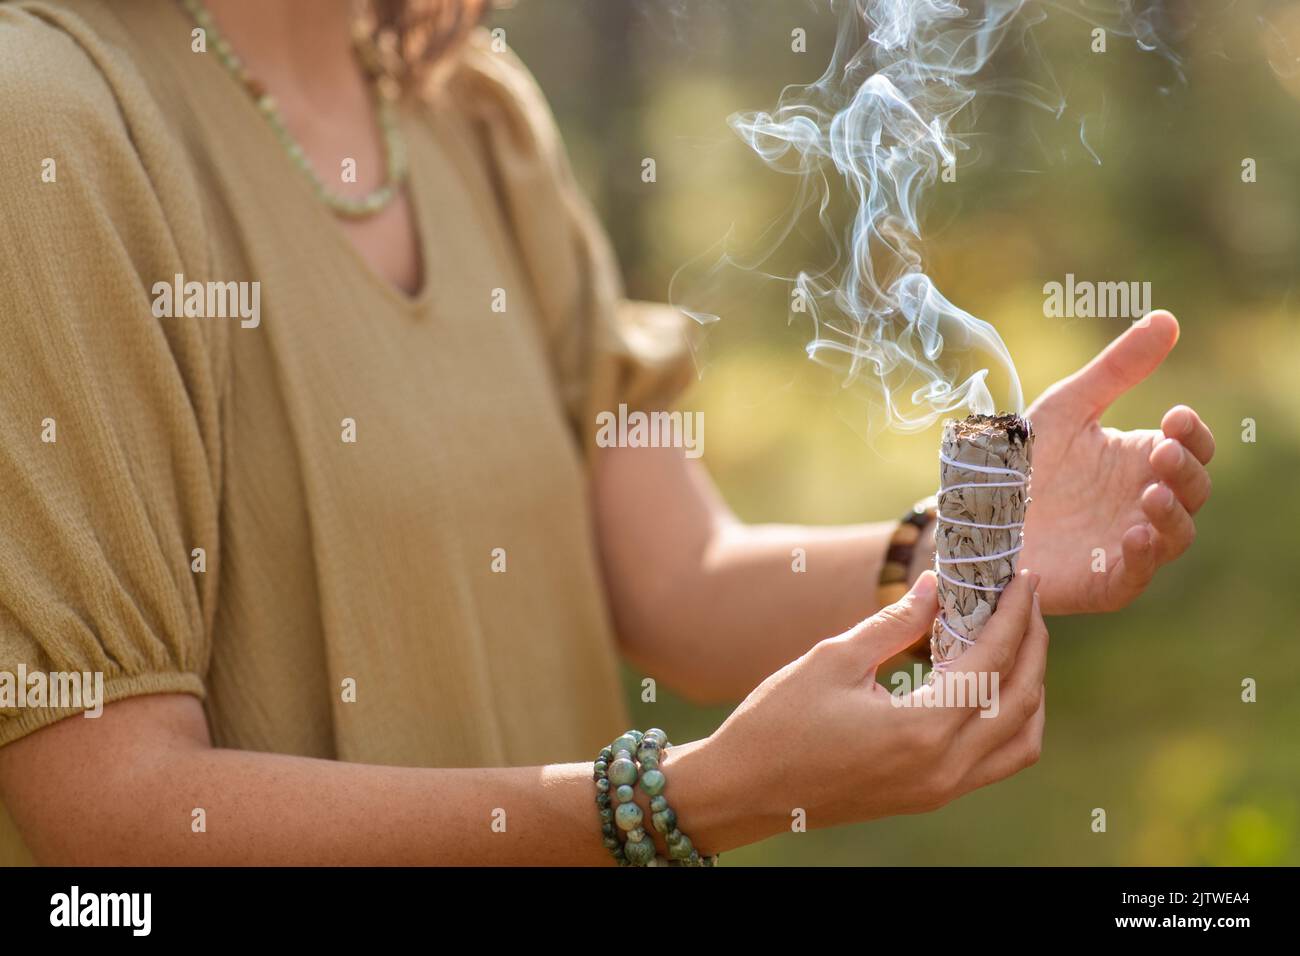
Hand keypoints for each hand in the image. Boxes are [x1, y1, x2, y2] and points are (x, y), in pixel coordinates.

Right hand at [690, 570, 1046, 838]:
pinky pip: (997, 761)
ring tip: (1018, 640)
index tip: (1022, 578)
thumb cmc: (777, 722)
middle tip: (1026, 598)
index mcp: (921, 730)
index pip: (993, 662)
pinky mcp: (929, 796)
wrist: (743, 791)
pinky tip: (991, 685)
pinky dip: (1010, 720)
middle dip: (1033, 643)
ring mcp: (940, 789)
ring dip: (1030, 687)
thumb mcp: (833, 660)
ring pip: (1021, 740)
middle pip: (1021, 700)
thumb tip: (937, 586)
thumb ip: (894, 624)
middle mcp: (943, 768)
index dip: (1013, 615)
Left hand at [1022, 311, 1214, 614]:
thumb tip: (1167, 319)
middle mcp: (1140, 502)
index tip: (1174, 416)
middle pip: (1192, 490)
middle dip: (1185, 471)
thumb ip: (1115, 370)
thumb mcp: (1066, 408)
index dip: (1193, 435)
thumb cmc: (1019, 460)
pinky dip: (1142, 557)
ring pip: (1176, 536)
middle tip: (1162, 453)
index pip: (1189, 447)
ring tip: (1150, 493)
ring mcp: (1126, 544)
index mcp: (1138, 460)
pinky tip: (1132, 534)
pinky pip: (1137, 575)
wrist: (968, 514)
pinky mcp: (1103, 582)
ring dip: (1172, 514)